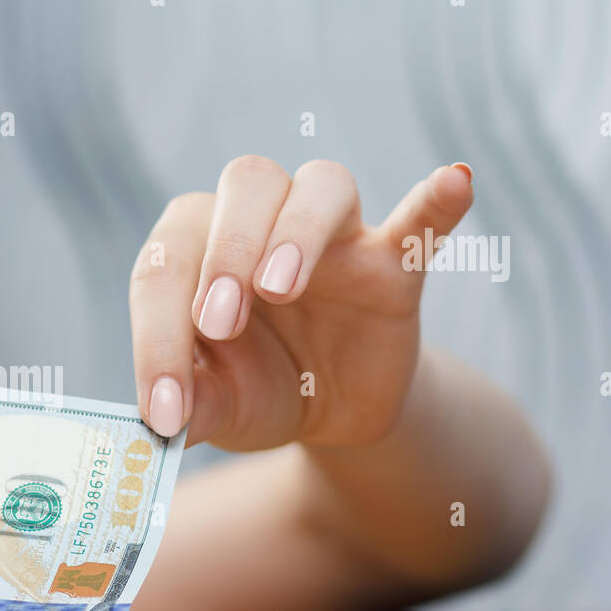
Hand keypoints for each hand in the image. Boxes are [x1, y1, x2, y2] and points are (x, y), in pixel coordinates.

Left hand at [130, 157, 473, 448]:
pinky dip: (436, 204)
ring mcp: (333, 237)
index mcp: (196, 250)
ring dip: (297, 230)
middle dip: (225, 252)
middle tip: (217, 320)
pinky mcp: (393, 266)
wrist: (328, 411)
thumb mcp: (218, 409)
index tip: (163, 409)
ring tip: (279, 287)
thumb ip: (193, 409)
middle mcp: (260, 222)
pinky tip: (454, 184)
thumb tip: (164, 425)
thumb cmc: (256, 389)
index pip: (166, 267)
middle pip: (245, 187)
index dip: (156, 337)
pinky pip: (421, 221)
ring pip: (321, 185)